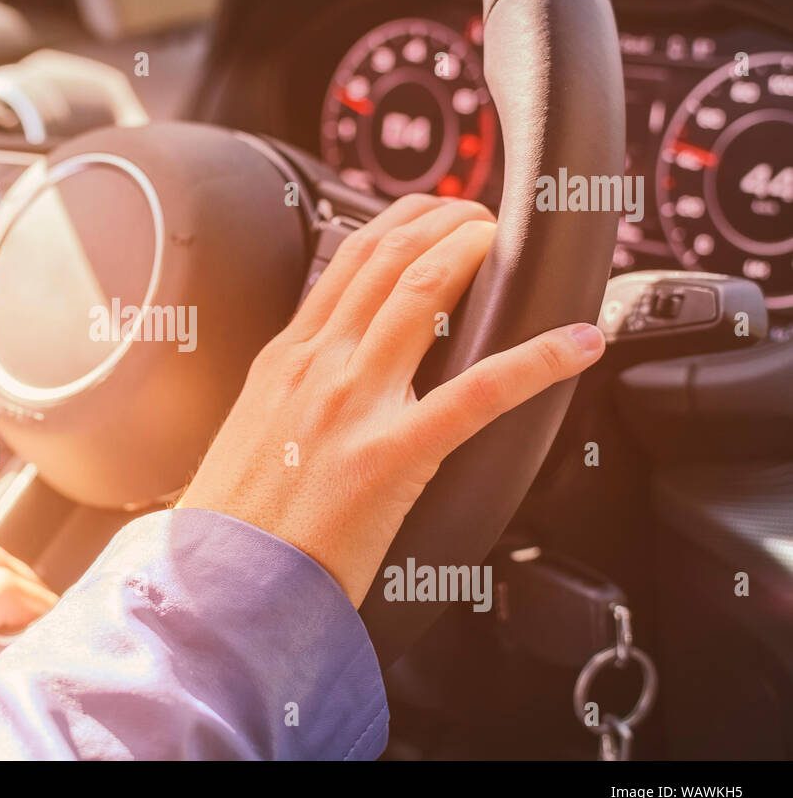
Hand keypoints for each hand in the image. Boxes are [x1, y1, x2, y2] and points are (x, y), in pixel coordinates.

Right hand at [178, 194, 604, 605]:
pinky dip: (536, 361)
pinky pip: (476, 393)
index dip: (403, 221)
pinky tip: (576, 344)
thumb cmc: (237, 520)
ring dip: (470, 253)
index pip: (349, 258)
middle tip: (480, 215)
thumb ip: (294, 390)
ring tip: (504, 240)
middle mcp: (317, 366)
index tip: (435, 214)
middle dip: (443, 221)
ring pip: (420, 294)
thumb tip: (332, 373)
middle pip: (388, 258)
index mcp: (286, 360)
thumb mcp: (252, 430)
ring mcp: (352, 405)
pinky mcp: (389, 456)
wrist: (222, 583)